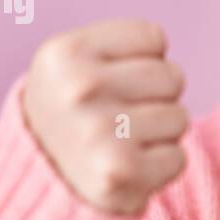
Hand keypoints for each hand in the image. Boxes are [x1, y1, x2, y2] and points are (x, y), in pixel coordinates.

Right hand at [22, 18, 188, 214]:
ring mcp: (99, 132)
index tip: (115, 80)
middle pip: (172, 76)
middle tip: (121, 114)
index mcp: (65, 53)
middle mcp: (78, 89)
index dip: (145, 60)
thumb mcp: (73, 62)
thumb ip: (119, 44)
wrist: (39, 181)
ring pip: (179, 118)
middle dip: (157, 96)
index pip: (154, 39)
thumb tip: (163, 44)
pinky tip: (127, 166)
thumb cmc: (72, 112)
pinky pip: (178, 158)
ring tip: (121, 140)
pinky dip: (160, 166)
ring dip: (159, 133)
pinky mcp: (120, 172)